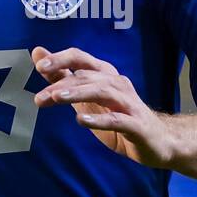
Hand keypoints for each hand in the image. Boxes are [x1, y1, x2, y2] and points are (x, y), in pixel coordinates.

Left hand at [31, 45, 177, 168]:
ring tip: (57, 98)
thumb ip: (62, 77)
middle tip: (40, 96)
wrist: (158, 142)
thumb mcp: (86, 98)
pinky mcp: (136, 124)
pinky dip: (100, 119)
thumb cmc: (119, 117)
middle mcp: (117, 84)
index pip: (80, 58)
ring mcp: (128, 103)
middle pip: (87, 75)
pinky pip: (118, 119)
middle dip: (61, 84)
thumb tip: (37, 53)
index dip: (60, 59)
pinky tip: (82, 121)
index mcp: (104, 75)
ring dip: (78, 93)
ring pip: (102, 91)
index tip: (39, 65)